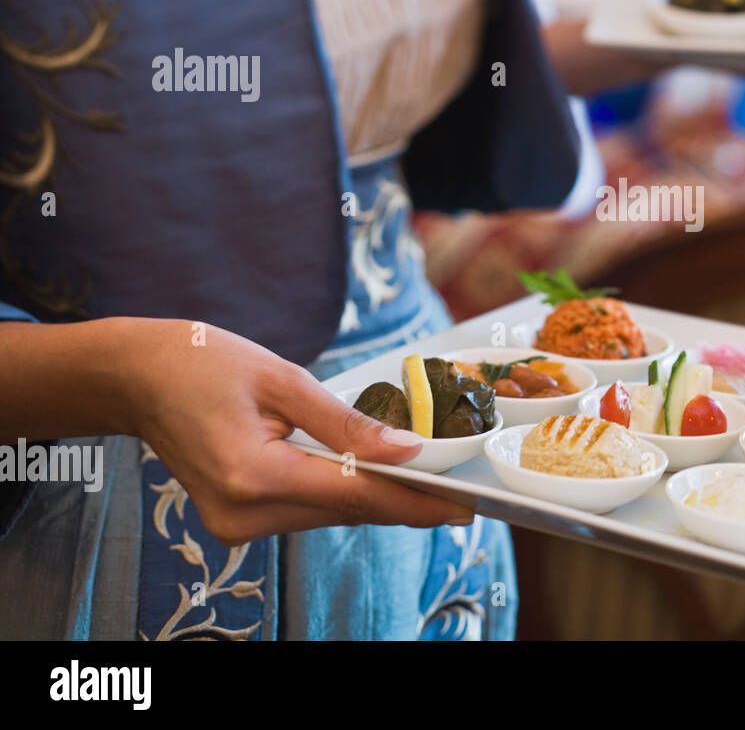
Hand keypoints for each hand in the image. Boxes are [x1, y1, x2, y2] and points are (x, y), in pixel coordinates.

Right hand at [117, 318, 473, 544]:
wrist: (137, 378)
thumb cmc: (203, 362)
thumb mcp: (282, 378)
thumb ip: (346, 422)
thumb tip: (408, 450)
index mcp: (253, 475)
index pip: (355, 495)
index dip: (415, 503)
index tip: (463, 508)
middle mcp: (243, 513)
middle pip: (347, 510)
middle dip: (403, 499)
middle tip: (459, 492)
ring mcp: (235, 526)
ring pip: (329, 514)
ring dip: (372, 495)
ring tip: (422, 478)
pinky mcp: (235, 523)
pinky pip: (306, 510)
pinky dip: (339, 492)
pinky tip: (366, 474)